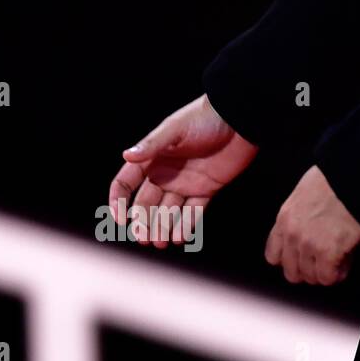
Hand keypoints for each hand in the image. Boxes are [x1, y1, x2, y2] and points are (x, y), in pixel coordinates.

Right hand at [110, 93, 258, 247]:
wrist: (239, 119)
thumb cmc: (204, 117)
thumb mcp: (175, 130)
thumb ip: (151, 145)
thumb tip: (127, 155)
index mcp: (151, 158)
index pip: (126, 183)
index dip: (119, 201)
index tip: (120, 220)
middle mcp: (164, 172)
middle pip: (147, 203)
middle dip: (143, 222)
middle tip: (144, 239)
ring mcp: (185, 182)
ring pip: (169, 211)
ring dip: (163, 227)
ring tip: (160, 243)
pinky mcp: (207, 189)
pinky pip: (193, 211)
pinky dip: (186, 225)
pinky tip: (180, 237)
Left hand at [265, 165, 359, 284]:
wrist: (350, 180)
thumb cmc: (331, 181)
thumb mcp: (302, 195)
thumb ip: (298, 216)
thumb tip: (306, 228)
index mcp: (283, 219)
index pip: (273, 255)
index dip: (289, 261)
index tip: (301, 260)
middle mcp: (291, 235)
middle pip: (291, 271)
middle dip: (307, 271)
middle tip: (322, 265)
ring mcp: (308, 245)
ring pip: (310, 277)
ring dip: (324, 273)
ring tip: (336, 263)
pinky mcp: (328, 252)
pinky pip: (328, 277)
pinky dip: (338, 274)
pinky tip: (345, 263)